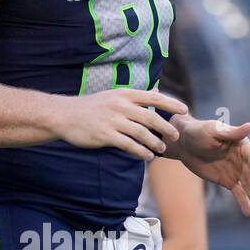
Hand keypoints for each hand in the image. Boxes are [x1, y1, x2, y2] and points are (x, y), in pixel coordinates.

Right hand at [55, 88, 188, 159]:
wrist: (64, 115)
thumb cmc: (90, 107)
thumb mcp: (112, 96)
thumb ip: (133, 98)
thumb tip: (155, 93)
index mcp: (124, 94)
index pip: (153, 97)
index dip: (171, 103)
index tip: (184, 110)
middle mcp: (120, 106)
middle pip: (151, 117)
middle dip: (166, 128)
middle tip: (175, 136)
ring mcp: (113, 120)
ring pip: (142, 133)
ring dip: (155, 143)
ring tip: (161, 149)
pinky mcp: (106, 135)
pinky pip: (129, 145)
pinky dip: (141, 152)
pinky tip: (147, 156)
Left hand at [177, 117, 249, 216]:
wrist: (184, 143)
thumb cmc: (199, 132)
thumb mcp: (214, 131)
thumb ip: (232, 133)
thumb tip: (249, 126)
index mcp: (241, 145)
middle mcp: (242, 159)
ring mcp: (236, 171)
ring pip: (247, 186)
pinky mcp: (228, 181)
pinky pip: (238, 193)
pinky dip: (243, 202)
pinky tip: (249, 213)